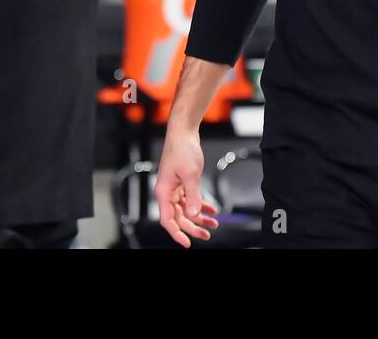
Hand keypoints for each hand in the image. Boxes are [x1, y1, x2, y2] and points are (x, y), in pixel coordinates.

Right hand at [155, 126, 219, 246]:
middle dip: (193, 228)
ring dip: (200, 217)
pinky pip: (191, 200)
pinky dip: (202, 205)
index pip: (168, 220)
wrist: (184, 134)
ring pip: (186, 210)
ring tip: (213, 224)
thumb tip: (194, 215)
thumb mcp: (191, 174)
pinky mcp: (183, 184)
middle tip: (207, 235)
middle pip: (179, 218)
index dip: (177, 233)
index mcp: (164, 193)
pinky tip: (212, 210)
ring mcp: (175, 189)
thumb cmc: (182, 150)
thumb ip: (193, 196)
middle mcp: (168, 193)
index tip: (187, 243)